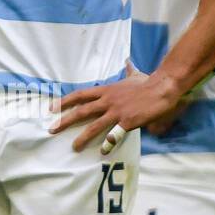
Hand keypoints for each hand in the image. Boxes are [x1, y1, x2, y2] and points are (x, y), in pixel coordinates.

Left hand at [50, 63, 182, 151]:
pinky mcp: (127, 122)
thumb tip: (128, 62)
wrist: (162, 88)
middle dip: (64, 120)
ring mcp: (116, 112)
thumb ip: (128, 70)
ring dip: (82, 137)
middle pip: (81, 111)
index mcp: (106, 90)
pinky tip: (102, 152)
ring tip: (73, 147)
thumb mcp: (135, 75)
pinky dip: (107, 144)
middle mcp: (107, 101)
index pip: (80, 95)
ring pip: (94, 125)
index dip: (65, 101)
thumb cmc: (148, 82)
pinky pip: (114, 135)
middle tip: (52, 129)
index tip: (52, 108)